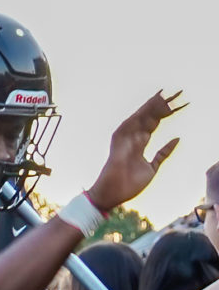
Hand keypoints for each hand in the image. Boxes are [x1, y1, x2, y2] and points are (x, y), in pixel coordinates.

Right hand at [87, 91, 184, 209]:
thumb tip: (177, 138)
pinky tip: (142, 110)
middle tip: (170, 94)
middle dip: (158, 107)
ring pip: (138, 121)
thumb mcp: (153, 167)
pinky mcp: (117, 146)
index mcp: (140, 145)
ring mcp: (124, 142)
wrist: (113, 195)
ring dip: (148, 109)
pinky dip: (134, 120)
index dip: (162, 114)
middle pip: (147, 119)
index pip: (152, 125)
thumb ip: (163, 152)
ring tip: (160, 97)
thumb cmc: (129, 185)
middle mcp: (132, 140)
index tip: (173, 103)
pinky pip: (125, 129)